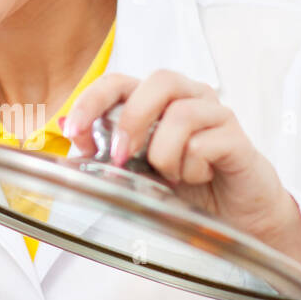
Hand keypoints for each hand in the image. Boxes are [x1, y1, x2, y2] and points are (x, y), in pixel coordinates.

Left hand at [63, 71, 300, 283]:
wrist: (237, 219)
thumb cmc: (189, 189)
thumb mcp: (137, 169)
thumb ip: (106, 146)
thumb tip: (63, 126)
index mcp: (159, 102)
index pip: (121, 81)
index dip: (93, 101)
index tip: (75, 131)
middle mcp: (189, 98)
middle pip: (158, 81)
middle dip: (132, 120)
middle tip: (124, 156)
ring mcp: (216, 115)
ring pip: (181, 114)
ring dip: (165, 153)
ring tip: (172, 176)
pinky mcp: (236, 139)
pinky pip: (205, 144)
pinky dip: (191, 168)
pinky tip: (198, 179)